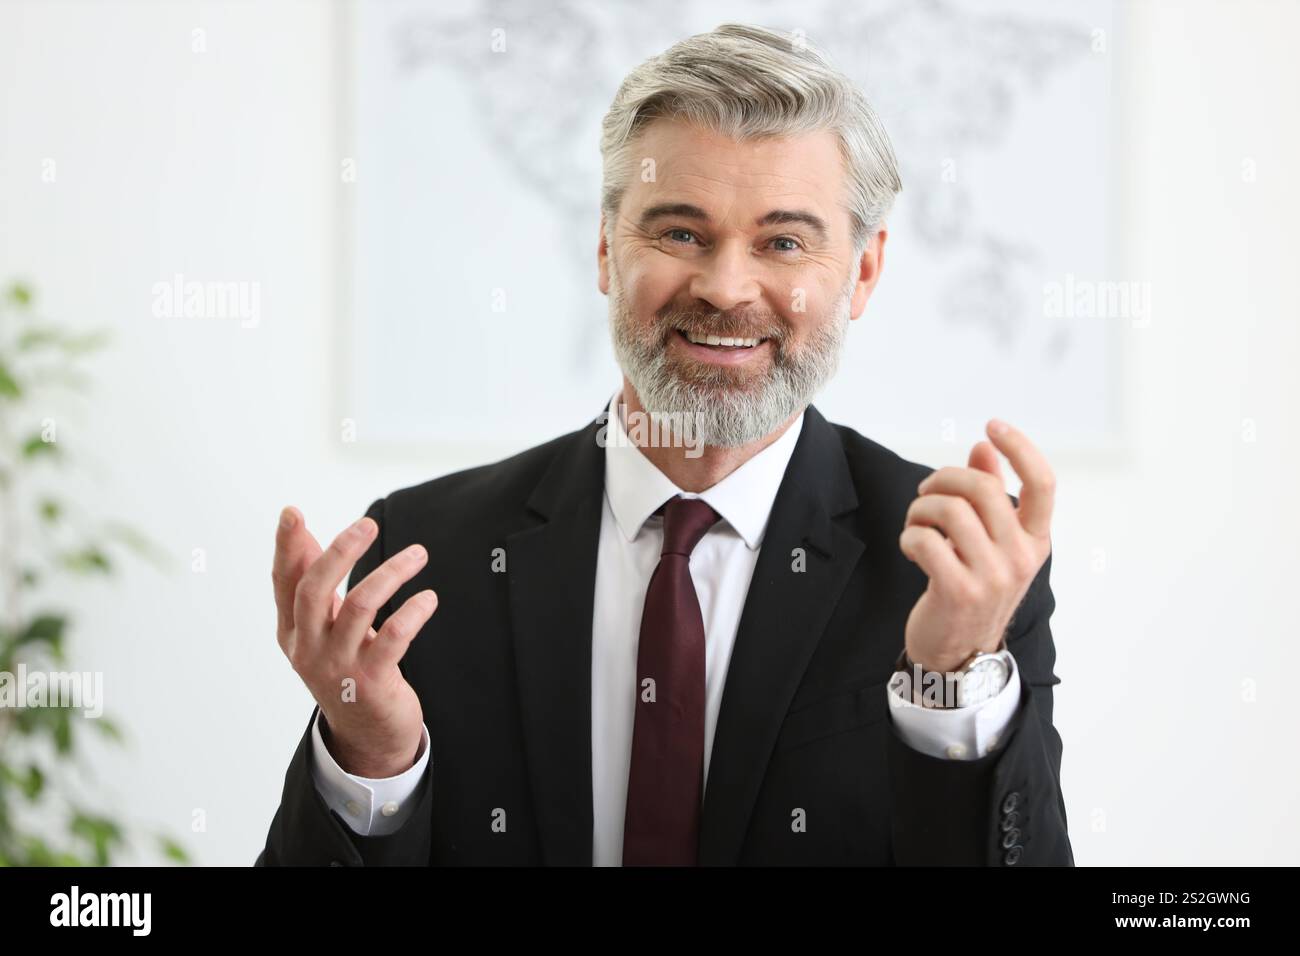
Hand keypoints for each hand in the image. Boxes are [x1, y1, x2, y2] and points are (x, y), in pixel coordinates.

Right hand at [272, 506, 436, 776]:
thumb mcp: (320, 628)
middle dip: (341, 551)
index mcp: (292, 632)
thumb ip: (311, 582)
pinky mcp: (372, 681)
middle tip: (369, 523)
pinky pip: (394, 636)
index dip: (287, 547)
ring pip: (361, 606)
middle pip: (315, 590)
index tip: (292, 513)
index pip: (284, 582)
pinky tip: (428, 598)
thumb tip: (299, 530)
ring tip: (418, 554)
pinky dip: (413, 611)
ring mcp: (339, 666)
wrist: (366, 734)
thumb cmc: (344, 668)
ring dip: (392, 573)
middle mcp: (309, 648)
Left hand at [898, 419, 1054, 672]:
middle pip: (983, 488)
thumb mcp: (991, 544)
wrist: (959, 654)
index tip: (992, 426)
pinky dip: (910, 536)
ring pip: (950, 511)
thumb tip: (982, 448)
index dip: (1020, 447)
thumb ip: (989, 496)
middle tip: (926, 492)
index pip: (1043, 483)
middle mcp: (1020, 557)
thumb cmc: (971, 589)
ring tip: (915, 523)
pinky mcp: (958, 591)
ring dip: (921, 509)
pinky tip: (911, 547)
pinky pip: (926, 540)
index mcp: (1035, 540)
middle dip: (944, 479)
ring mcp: (992, 577)